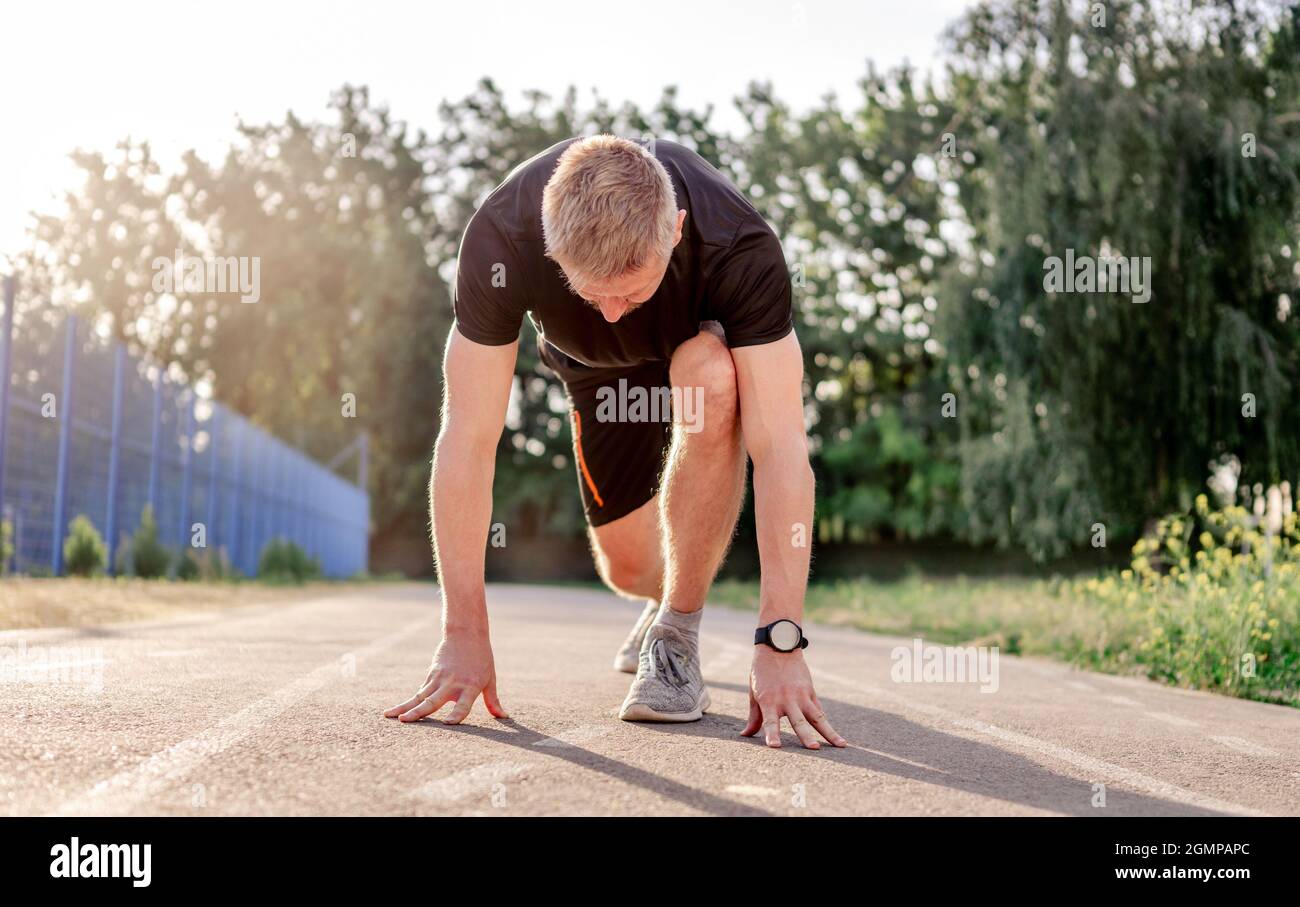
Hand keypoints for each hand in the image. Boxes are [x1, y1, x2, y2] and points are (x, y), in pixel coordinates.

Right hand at [383, 629, 507, 723]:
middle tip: (404, 721)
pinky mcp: (431, 674)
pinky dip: (409, 701)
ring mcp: (439, 678)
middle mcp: (453, 683)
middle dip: (418, 712)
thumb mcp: (490, 678)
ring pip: (419, 696)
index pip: (464, 704)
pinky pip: (420, 692)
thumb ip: (493, 699)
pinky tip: (396, 711)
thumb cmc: (481, 658)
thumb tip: (504, 716)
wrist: (466, 633)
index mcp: (471, 686)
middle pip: (433, 701)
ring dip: (404, 707)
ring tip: (389, 716)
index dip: (457, 714)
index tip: (448, 724)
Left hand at [741, 646, 845, 748]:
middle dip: (806, 736)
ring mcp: (801, 695)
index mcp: (768, 700)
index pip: (770, 721)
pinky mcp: (810, 692)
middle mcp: (786, 699)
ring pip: (817, 717)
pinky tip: (837, 738)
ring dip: (829, 732)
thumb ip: (754, 716)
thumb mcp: (755, 693)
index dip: (772, 734)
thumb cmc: (762, 673)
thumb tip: (746, 735)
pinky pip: (819, 711)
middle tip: (814, 749)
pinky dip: (827, 724)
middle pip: (798, 721)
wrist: (778, 648)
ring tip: (840, 745)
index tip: (775, 746)